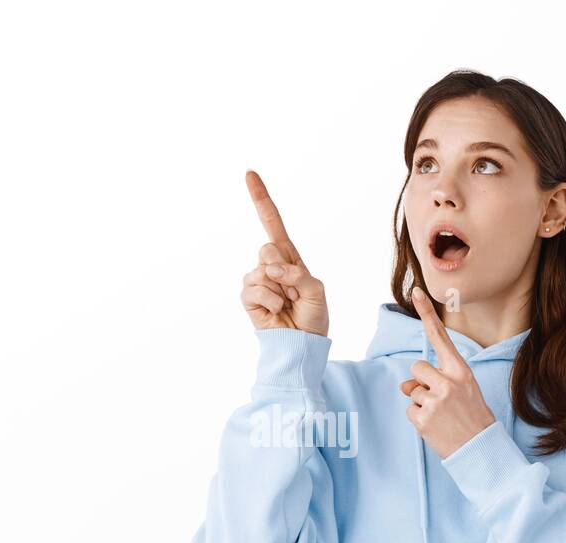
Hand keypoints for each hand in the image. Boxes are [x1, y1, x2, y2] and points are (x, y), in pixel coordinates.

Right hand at [240, 170, 328, 336]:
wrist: (303, 345)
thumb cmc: (313, 317)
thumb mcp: (316, 291)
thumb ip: (298, 275)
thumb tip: (271, 271)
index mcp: (288, 257)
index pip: (272, 223)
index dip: (261, 199)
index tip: (249, 174)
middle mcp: (270, 265)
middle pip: (267, 248)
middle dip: (283, 269)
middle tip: (293, 292)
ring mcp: (257, 280)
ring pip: (261, 270)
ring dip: (279, 291)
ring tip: (286, 305)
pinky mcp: (248, 298)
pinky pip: (253, 289)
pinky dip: (269, 301)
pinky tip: (276, 312)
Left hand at [400, 287, 496, 458]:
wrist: (480, 449)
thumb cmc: (471, 416)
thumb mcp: (460, 392)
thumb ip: (435, 380)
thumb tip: (405, 385)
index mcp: (461, 370)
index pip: (440, 338)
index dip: (427, 314)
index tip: (416, 291)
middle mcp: (448, 381)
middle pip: (416, 367)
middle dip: (422, 381)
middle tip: (441, 399)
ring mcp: (435, 400)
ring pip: (412, 391)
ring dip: (422, 403)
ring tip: (442, 416)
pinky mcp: (423, 418)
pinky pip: (410, 410)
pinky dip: (419, 419)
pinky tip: (436, 426)